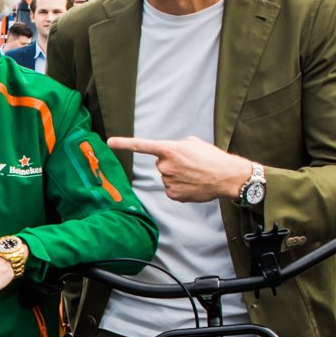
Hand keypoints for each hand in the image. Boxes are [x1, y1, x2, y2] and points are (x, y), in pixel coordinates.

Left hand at [108, 135, 257, 203]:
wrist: (227, 176)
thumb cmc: (212, 157)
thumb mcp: (192, 143)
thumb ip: (175, 146)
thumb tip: (168, 154)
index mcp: (169, 149)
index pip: (142, 145)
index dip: (124, 143)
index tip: (109, 142)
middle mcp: (165, 166)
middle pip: (160, 164)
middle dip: (172, 163)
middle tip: (190, 164)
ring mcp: (168, 181)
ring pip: (166, 177)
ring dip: (177, 175)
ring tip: (194, 174)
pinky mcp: (173, 194)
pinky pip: (171, 189)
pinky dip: (180, 187)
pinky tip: (192, 184)